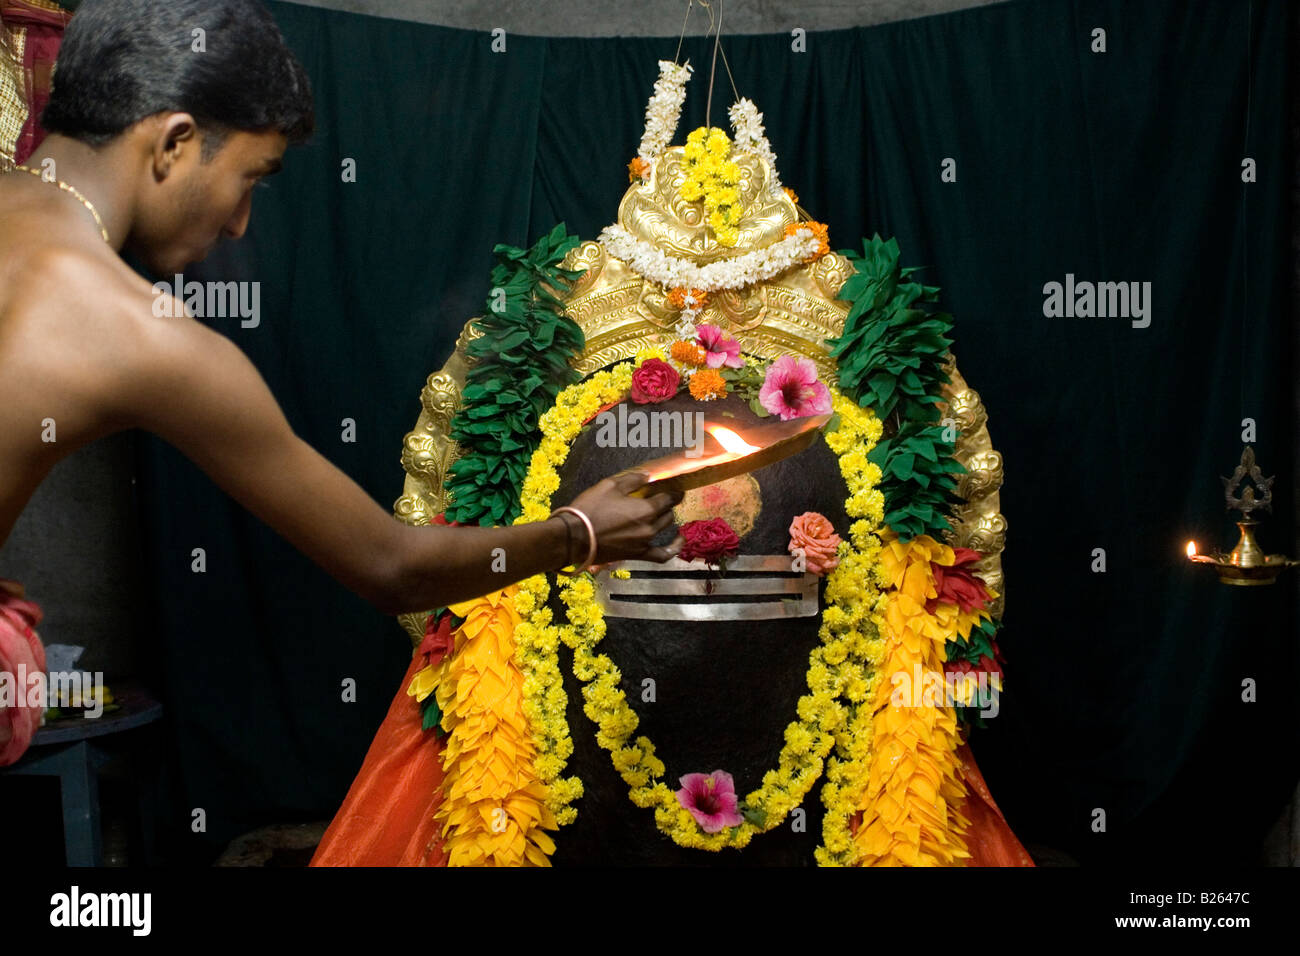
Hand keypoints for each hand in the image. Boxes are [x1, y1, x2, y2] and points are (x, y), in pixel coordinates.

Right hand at [563, 471, 683, 564]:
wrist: (574, 537)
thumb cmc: (590, 509)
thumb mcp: (610, 485)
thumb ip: (633, 479)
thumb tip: (648, 475)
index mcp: (646, 509)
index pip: (668, 498)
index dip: (673, 491)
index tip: (676, 488)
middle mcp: (650, 527)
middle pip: (667, 513)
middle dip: (666, 504)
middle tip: (661, 498)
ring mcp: (645, 542)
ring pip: (664, 528)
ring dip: (665, 519)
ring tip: (662, 513)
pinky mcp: (637, 555)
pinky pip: (662, 554)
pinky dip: (674, 548)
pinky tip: (680, 541)